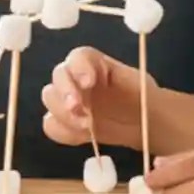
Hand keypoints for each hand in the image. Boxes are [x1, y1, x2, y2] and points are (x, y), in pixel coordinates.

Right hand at [41, 46, 156, 149]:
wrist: (143, 121)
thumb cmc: (143, 98)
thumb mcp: (142, 85)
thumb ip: (126, 82)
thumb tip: (111, 84)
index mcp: (95, 63)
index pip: (79, 57)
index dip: (79, 67)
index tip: (88, 82)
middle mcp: (77, 77)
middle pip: (59, 75)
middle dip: (65, 91)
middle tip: (78, 108)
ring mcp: (68, 99)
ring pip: (50, 98)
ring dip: (64, 113)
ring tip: (88, 127)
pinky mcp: (66, 121)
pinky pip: (51, 124)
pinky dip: (62, 131)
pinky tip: (81, 137)